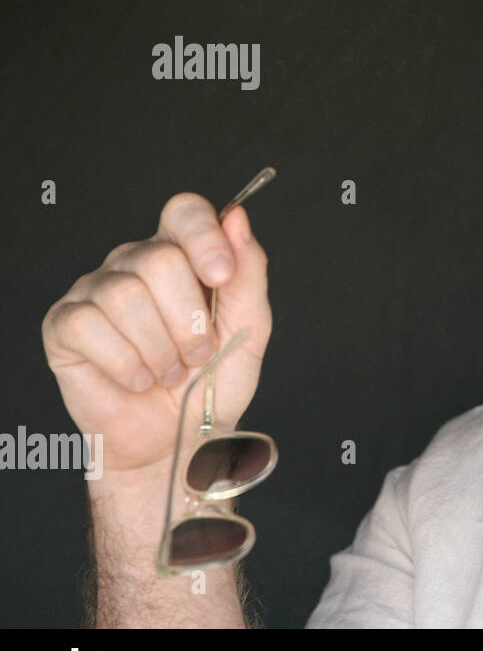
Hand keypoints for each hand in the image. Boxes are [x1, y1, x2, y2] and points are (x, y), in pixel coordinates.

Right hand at [42, 190, 271, 481]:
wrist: (178, 439)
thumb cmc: (212, 382)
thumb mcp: (248, 327)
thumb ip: (248, 272)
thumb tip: (236, 216)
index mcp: (183, 254)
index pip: (184, 211)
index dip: (204, 236)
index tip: (221, 276)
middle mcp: (135, 262)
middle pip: (160, 259)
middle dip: (189, 320)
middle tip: (197, 354)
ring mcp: (96, 290)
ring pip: (126, 294)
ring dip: (160, 349)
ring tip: (169, 372)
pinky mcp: (65, 323)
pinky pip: (91, 326)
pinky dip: (127, 364)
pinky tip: (138, 379)